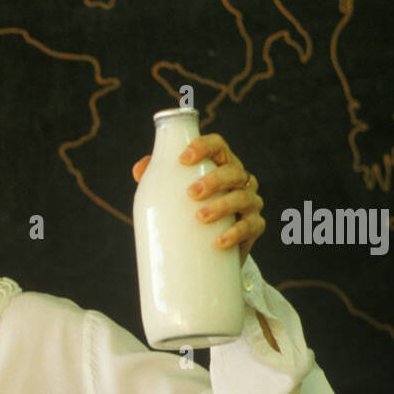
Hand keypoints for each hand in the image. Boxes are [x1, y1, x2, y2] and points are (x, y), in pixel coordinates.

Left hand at [131, 133, 265, 265]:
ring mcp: (250, 203)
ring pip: (242, 198)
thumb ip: (156, 178)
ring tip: (200, 216)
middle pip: (232, 172)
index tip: (183, 159)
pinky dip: (235, 233)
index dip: (203, 147)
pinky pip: (250, 227)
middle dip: (213, 180)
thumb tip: (139, 170)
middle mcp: (239, 180)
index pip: (218, 145)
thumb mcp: (172, 192)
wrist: (210, 247)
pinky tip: (218, 241)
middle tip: (190, 193)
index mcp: (221, 164)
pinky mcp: (254, 227)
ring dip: (222, 206)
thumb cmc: (189, 210)